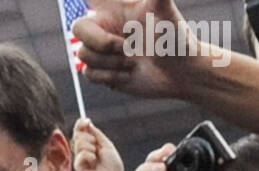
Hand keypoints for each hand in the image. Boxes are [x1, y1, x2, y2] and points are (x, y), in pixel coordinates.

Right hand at [72, 118, 139, 170]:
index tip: (85, 121)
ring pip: (79, 143)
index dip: (81, 124)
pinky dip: (89, 156)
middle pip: (78, 134)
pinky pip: (80, 154)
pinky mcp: (77, 167)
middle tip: (97, 147)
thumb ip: (95, 133)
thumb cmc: (112, 164)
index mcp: (88, 144)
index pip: (80, 130)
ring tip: (97, 157)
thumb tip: (86, 120)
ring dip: (91, 147)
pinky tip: (93, 163)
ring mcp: (79, 159)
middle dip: (89, 138)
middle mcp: (81, 150)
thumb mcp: (105, 144)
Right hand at [75, 2, 197, 99]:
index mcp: (118, 6)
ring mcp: (104, 49)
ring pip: (83, 54)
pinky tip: (128, 74)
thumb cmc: (176, 40)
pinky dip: (109, 76)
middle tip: (125, 47)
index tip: (93, 5)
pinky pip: (88, 73)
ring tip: (133, 62)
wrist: (180, 73)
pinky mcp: (103, 70)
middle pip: (78, 27)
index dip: (88, 1)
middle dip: (99, 42)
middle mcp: (107, 26)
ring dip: (110, 62)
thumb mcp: (168, 14)